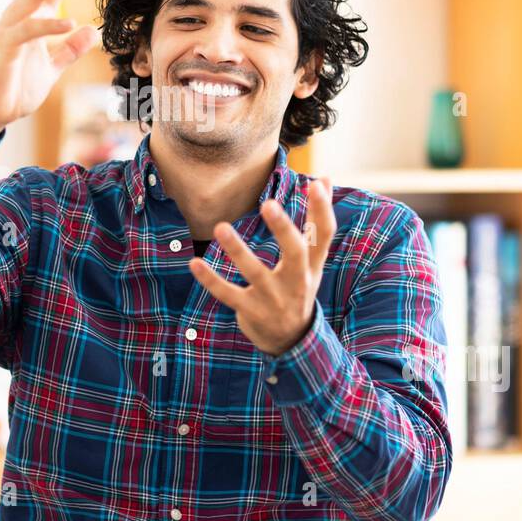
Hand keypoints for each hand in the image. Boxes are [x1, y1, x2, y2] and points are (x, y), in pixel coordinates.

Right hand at [0, 0, 108, 147]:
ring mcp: (10, 30)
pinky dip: (48, 24)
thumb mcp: (51, 67)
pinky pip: (26, 30)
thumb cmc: (14, 87)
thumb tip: (92, 31)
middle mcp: (19, 15)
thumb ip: (70, 49)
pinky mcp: (5, 50)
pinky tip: (71, 24)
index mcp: (31, 16)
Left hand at [189, 177, 335, 356]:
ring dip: (237, 250)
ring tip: (221, 227)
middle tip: (268, 204)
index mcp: (313, 265)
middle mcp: (297, 281)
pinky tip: (195, 262)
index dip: (321, 210)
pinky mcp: (251, 311)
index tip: (315, 183)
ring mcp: (273, 299)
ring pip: (255, 272)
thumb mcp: (313, 259)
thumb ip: (317, 221)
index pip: (323, 235)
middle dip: (283, 229)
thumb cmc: (299, 287)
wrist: (292, 342)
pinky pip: (228, 294)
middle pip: (295, 253)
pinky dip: (211, 280)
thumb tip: (326, 178)